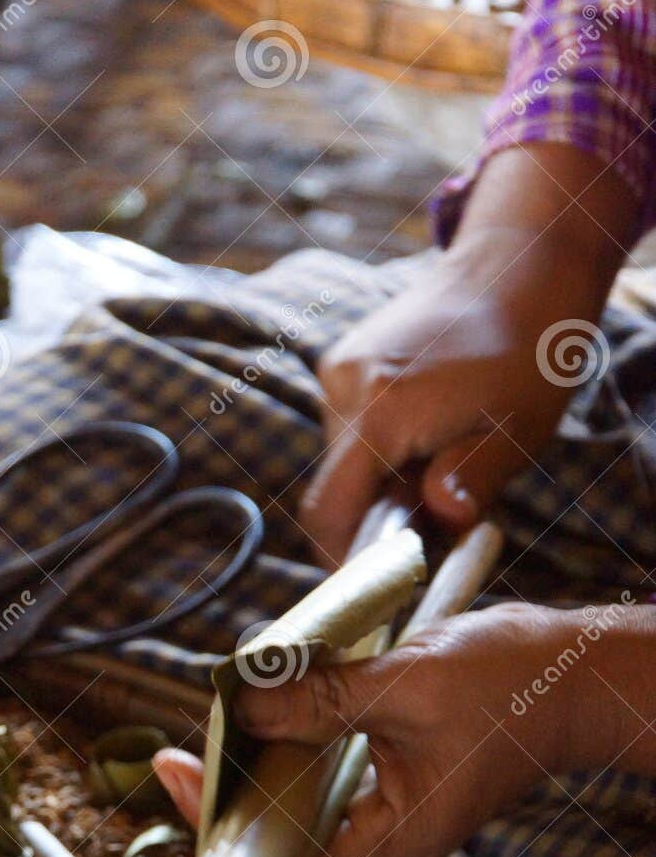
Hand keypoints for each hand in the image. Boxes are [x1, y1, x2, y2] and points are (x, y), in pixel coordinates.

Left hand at [155, 603, 619, 856]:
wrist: (584, 674)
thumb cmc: (514, 688)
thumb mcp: (405, 688)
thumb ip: (320, 701)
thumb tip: (243, 707)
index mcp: (393, 840)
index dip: (223, 829)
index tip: (179, 783)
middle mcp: (388, 835)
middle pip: (284, 830)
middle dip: (231, 790)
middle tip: (178, 754)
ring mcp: (393, 805)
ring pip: (304, 795)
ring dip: (261, 760)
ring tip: (214, 728)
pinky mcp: (398, 772)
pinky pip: (331, 767)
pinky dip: (298, 739)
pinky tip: (270, 707)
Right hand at [302, 146, 635, 565]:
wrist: (519, 265)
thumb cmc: (527, 351)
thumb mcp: (517, 429)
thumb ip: (472, 480)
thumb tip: (440, 519)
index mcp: (381, 409)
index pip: (328, 512)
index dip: (340, 563)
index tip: (367, 592)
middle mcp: (345, 387)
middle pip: (334, 491)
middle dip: (372, 521)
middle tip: (428, 526)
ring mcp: (339, 370)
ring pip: (341, 463)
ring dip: (378, 484)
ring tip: (436, 467)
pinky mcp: (344, 362)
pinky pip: (348, 432)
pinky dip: (378, 452)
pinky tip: (425, 437)